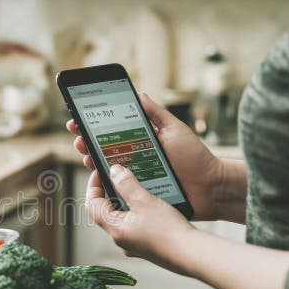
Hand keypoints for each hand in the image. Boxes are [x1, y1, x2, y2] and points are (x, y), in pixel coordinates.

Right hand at [67, 93, 227, 220]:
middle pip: (102, 150)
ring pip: (105, 169)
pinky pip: (117, 190)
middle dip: (86, 142)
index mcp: (140, 142)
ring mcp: (134, 178)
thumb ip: (155, 113)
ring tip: (85, 155)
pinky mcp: (137, 195)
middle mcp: (134, 159)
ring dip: (91, 161)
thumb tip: (138, 92)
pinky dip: (105, 184)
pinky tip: (97, 176)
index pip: (110, 132)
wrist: (211, 187)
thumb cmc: (196, 158)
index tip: (78, 119)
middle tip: (78, 138)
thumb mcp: (175, 129)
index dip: (92, 126)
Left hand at [85, 165, 194, 271]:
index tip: (100, 172)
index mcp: (114, 228)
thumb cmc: (168, 231)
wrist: (191, 254)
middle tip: (118, 177)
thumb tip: (113, 171)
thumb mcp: (144, 201)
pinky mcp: (145, 247)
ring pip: (120, 218)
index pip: (91, 204)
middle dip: (109, 192)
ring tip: (135, 187)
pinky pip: (134, 225)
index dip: (93, 186)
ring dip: (124, 202)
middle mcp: (120, 239)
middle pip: (104, 212)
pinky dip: (136, 212)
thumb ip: (126, 184)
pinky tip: (150, 204)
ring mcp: (132, 244)